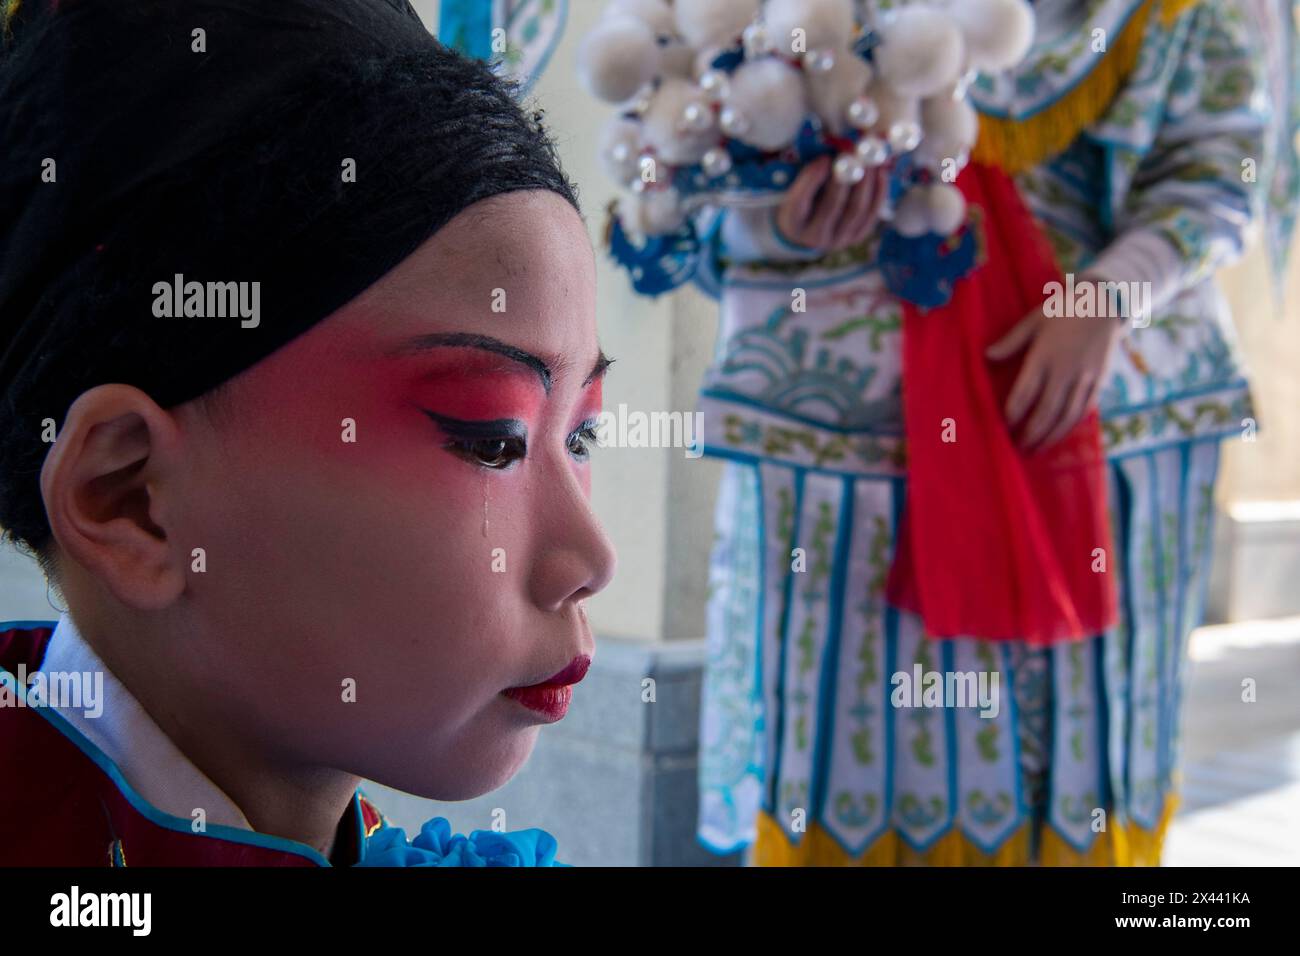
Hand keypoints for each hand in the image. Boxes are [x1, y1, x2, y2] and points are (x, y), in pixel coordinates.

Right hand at [775, 154, 888, 252]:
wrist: (809, 226)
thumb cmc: (801, 197)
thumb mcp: (795, 184)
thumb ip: (810, 169)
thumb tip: (834, 149)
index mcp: (792, 222)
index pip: (799, 203)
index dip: (812, 180)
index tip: (823, 158)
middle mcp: (814, 236)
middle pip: (831, 206)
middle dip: (845, 178)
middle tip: (854, 154)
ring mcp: (837, 239)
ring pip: (855, 210)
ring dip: (866, 182)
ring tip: (871, 159)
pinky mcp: (856, 237)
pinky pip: (871, 214)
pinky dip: (878, 191)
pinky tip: (881, 172)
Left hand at [986, 294, 1122, 451]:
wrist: (1105, 303)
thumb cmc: (1063, 311)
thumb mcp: (1033, 321)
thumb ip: (1010, 341)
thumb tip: (986, 356)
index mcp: (1044, 356)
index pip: (1025, 393)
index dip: (1013, 413)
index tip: (1004, 426)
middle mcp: (1065, 370)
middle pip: (1046, 411)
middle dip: (1031, 433)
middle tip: (1018, 449)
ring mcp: (1084, 377)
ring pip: (1067, 416)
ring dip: (1051, 436)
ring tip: (1036, 449)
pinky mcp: (1100, 380)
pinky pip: (1085, 409)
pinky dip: (1071, 426)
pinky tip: (1059, 435)